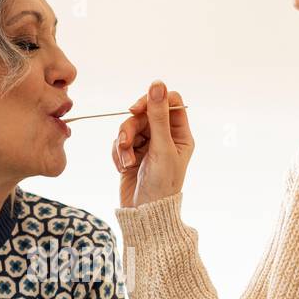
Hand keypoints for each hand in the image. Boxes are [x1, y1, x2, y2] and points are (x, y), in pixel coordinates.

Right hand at [112, 80, 194, 207]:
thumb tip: (157, 84)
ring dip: (123, 143)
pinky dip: (118, 153)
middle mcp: (165, 138)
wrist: (144, 215)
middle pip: (144, 114)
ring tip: (125, 162)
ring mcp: (147, 146)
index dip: (151, 101)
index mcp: (180, 135)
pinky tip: (122, 168)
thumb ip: (158, 116)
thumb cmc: (161, 185)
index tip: (136, 109)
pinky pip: (119, 142)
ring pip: (129, 127)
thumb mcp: (161, 148)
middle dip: (131, 128)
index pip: (168, 102)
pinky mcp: (131, 155)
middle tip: (125, 143)